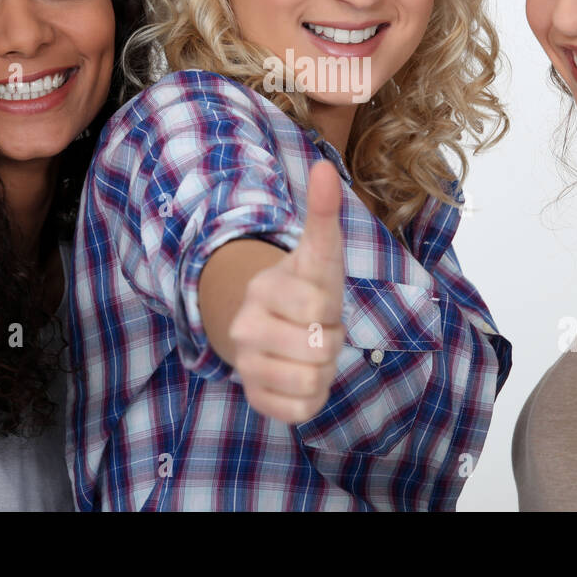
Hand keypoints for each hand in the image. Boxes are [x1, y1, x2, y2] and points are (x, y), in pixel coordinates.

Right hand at [228, 160, 345, 423]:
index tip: (318, 299)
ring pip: (312, 381)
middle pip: (318, 348)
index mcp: (264, 288)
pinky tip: (301, 376)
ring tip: (310, 352)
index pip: (317, 305)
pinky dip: (312, 397)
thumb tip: (325, 166)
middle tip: (316, 328)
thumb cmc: (306, 286)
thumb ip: (323, 212)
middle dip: (330, 340)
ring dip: (323, 369)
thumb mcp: (319, 251)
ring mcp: (247, 365)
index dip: (330, 307)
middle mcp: (246, 327)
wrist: (274, 325)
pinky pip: (301, 410)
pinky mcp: (257, 398)